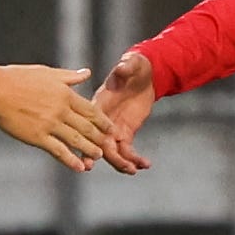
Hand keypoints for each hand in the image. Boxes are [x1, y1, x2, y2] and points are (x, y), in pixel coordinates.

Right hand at [0, 64, 106, 171]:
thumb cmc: (18, 78)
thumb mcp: (47, 73)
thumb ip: (69, 76)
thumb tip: (87, 73)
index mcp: (64, 94)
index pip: (91, 110)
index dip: (103, 121)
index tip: (111, 128)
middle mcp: (61, 110)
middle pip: (87, 127)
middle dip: (100, 137)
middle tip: (108, 145)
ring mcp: (50, 124)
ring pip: (77, 140)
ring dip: (90, 150)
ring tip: (98, 156)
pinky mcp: (37, 137)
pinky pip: (59, 151)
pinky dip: (71, 160)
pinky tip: (79, 167)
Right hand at [91, 50, 159, 173]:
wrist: (144, 75)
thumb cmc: (134, 67)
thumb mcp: (132, 65)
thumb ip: (126, 67)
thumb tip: (122, 68)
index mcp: (100, 103)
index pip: (91, 124)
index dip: (90, 140)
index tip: (89, 156)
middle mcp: (103, 120)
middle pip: (101, 143)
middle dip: (109, 157)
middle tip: (122, 167)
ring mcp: (114, 128)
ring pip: (113, 152)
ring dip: (122, 163)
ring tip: (134, 170)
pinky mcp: (125, 133)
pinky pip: (127, 151)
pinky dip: (134, 159)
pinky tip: (145, 165)